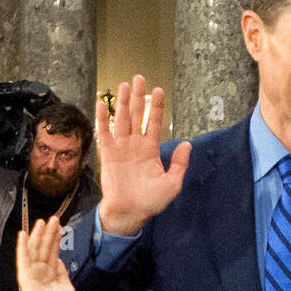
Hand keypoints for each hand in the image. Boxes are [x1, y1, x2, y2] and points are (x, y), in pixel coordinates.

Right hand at [16, 216, 76, 290]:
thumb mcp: (66, 286)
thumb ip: (62, 273)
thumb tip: (59, 260)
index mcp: (50, 274)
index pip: (53, 252)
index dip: (56, 239)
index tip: (59, 227)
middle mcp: (40, 271)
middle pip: (45, 247)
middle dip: (49, 233)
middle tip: (54, 219)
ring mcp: (32, 272)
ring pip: (35, 249)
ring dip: (38, 234)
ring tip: (42, 221)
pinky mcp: (25, 274)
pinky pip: (23, 257)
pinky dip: (22, 245)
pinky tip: (23, 234)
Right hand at [96, 75, 190, 234]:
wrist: (130, 213)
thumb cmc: (151, 202)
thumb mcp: (172, 184)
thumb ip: (179, 164)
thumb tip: (187, 144)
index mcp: (150, 150)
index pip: (154, 122)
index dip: (156, 107)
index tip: (159, 90)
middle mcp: (135, 145)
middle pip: (137, 115)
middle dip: (139, 97)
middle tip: (139, 77)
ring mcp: (121, 147)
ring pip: (122, 119)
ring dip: (123, 102)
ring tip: (125, 85)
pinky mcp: (108, 153)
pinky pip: (104, 132)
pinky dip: (103, 118)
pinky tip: (103, 103)